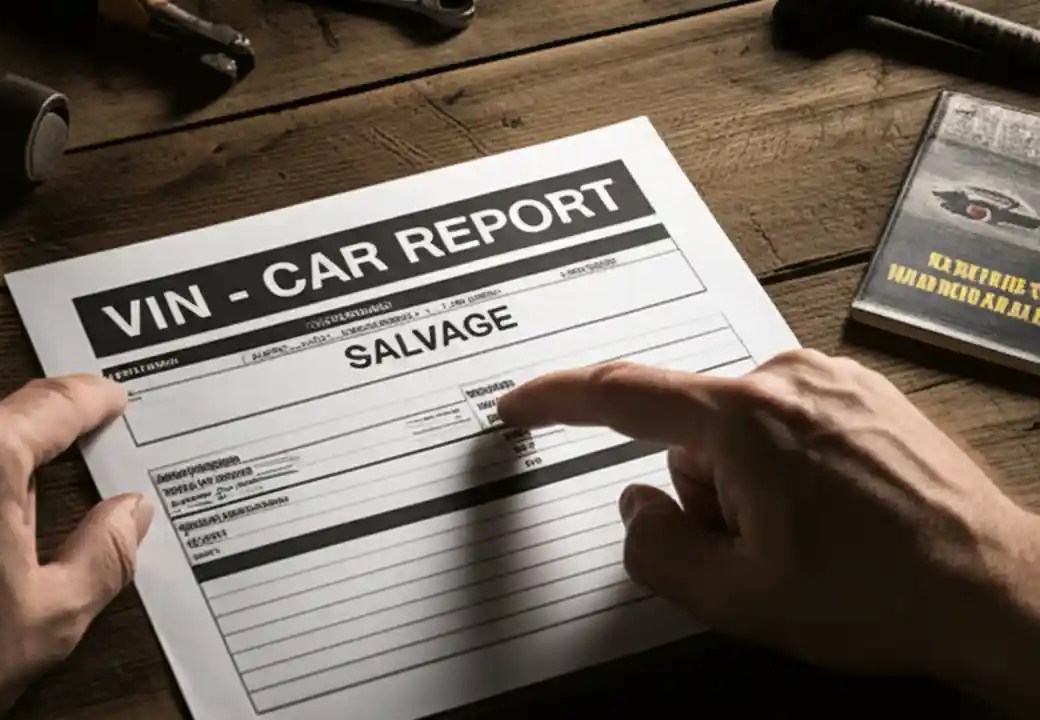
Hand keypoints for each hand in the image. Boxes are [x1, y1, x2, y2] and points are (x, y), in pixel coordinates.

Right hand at [498, 350, 1039, 713]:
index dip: (555, 399)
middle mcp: (784, 379)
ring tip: (807, 536)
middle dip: (699, 492)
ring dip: (744, 482)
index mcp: (742, 419)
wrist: (994, 588)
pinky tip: (831, 513)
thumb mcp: (736, 598)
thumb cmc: (877, 594)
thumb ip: (654, 550)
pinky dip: (783, 465)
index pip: (619, 395)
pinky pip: (784, 420)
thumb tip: (637, 507)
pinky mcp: (861, 392)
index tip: (518, 403)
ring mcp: (829, 380)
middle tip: (753, 551)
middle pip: (687, 430)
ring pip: (737, 429)